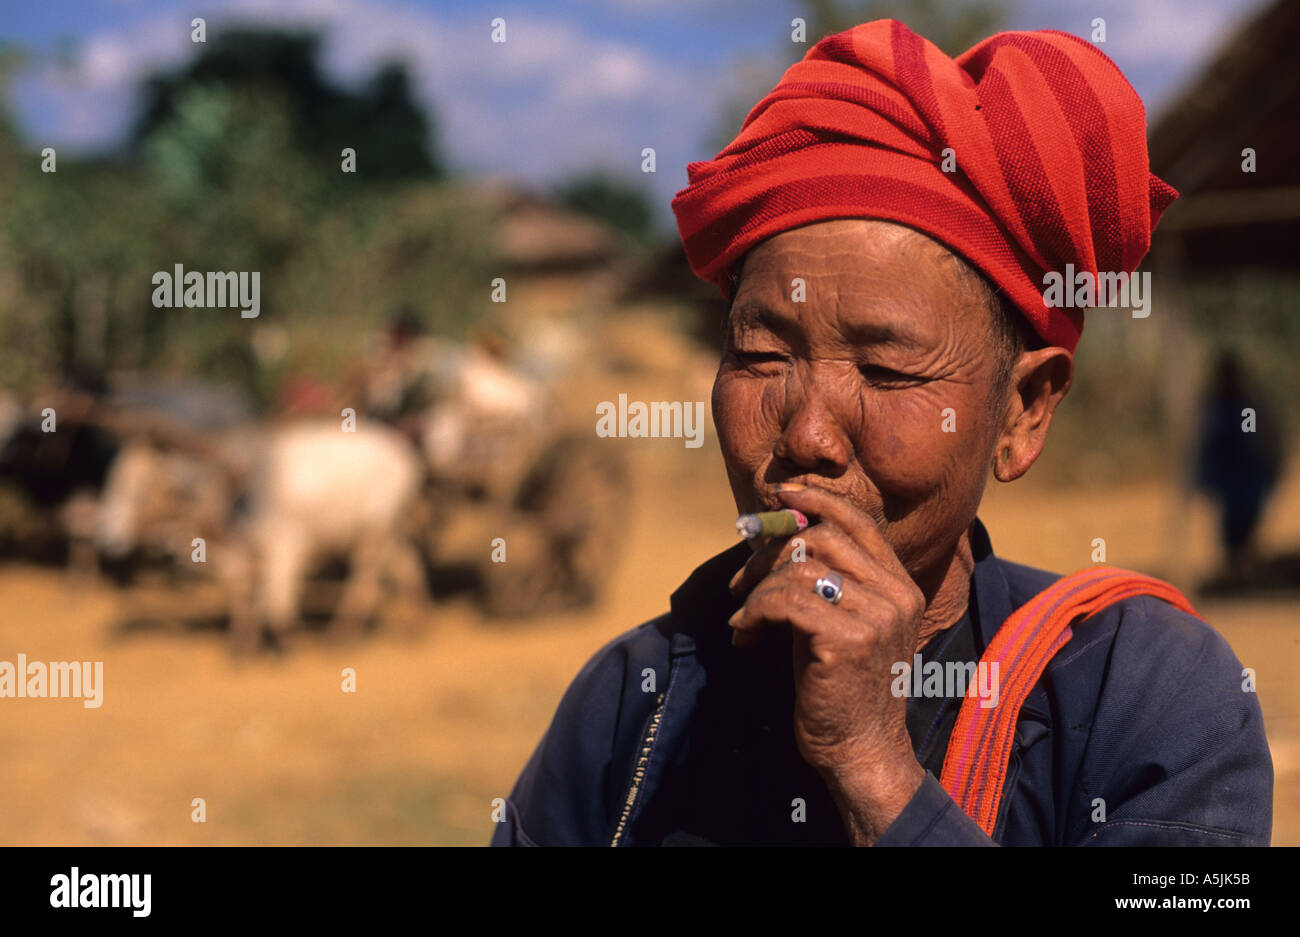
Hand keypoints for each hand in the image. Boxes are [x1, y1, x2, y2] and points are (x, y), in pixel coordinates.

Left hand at [728, 483, 927, 842]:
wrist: (861, 752)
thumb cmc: (843, 688)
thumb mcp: (842, 624)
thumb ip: (826, 582)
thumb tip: (778, 538)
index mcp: (900, 586)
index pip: (859, 522)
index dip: (817, 500)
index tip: (780, 496)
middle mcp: (896, 595)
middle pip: (822, 538)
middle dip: (771, 552)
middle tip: (741, 580)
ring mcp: (876, 617)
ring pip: (800, 571)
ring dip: (758, 590)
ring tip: (744, 617)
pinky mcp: (848, 641)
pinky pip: (785, 603)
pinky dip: (754, 612)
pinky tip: (744, 633)